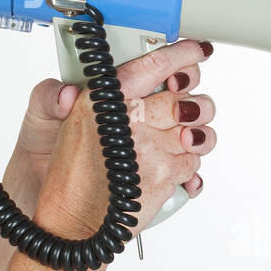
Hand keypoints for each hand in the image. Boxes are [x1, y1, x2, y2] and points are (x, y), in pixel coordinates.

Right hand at [33, 39, 216, 239]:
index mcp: (108, 96)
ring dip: (194, 139)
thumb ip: (118, 98)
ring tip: (178, 145)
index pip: (157, 63)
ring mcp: (150, 146)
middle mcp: (129, 117)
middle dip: (194, 107)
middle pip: (186, 98)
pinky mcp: (164, 174)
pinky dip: (184, 169)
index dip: (184, 54)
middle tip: (185, 114)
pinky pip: (194, 163)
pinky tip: (162, 170)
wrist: (72, 219)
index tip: (198, 52)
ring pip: (198, 131)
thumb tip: (160, 82)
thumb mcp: (83, 121)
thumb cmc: (74, 174)